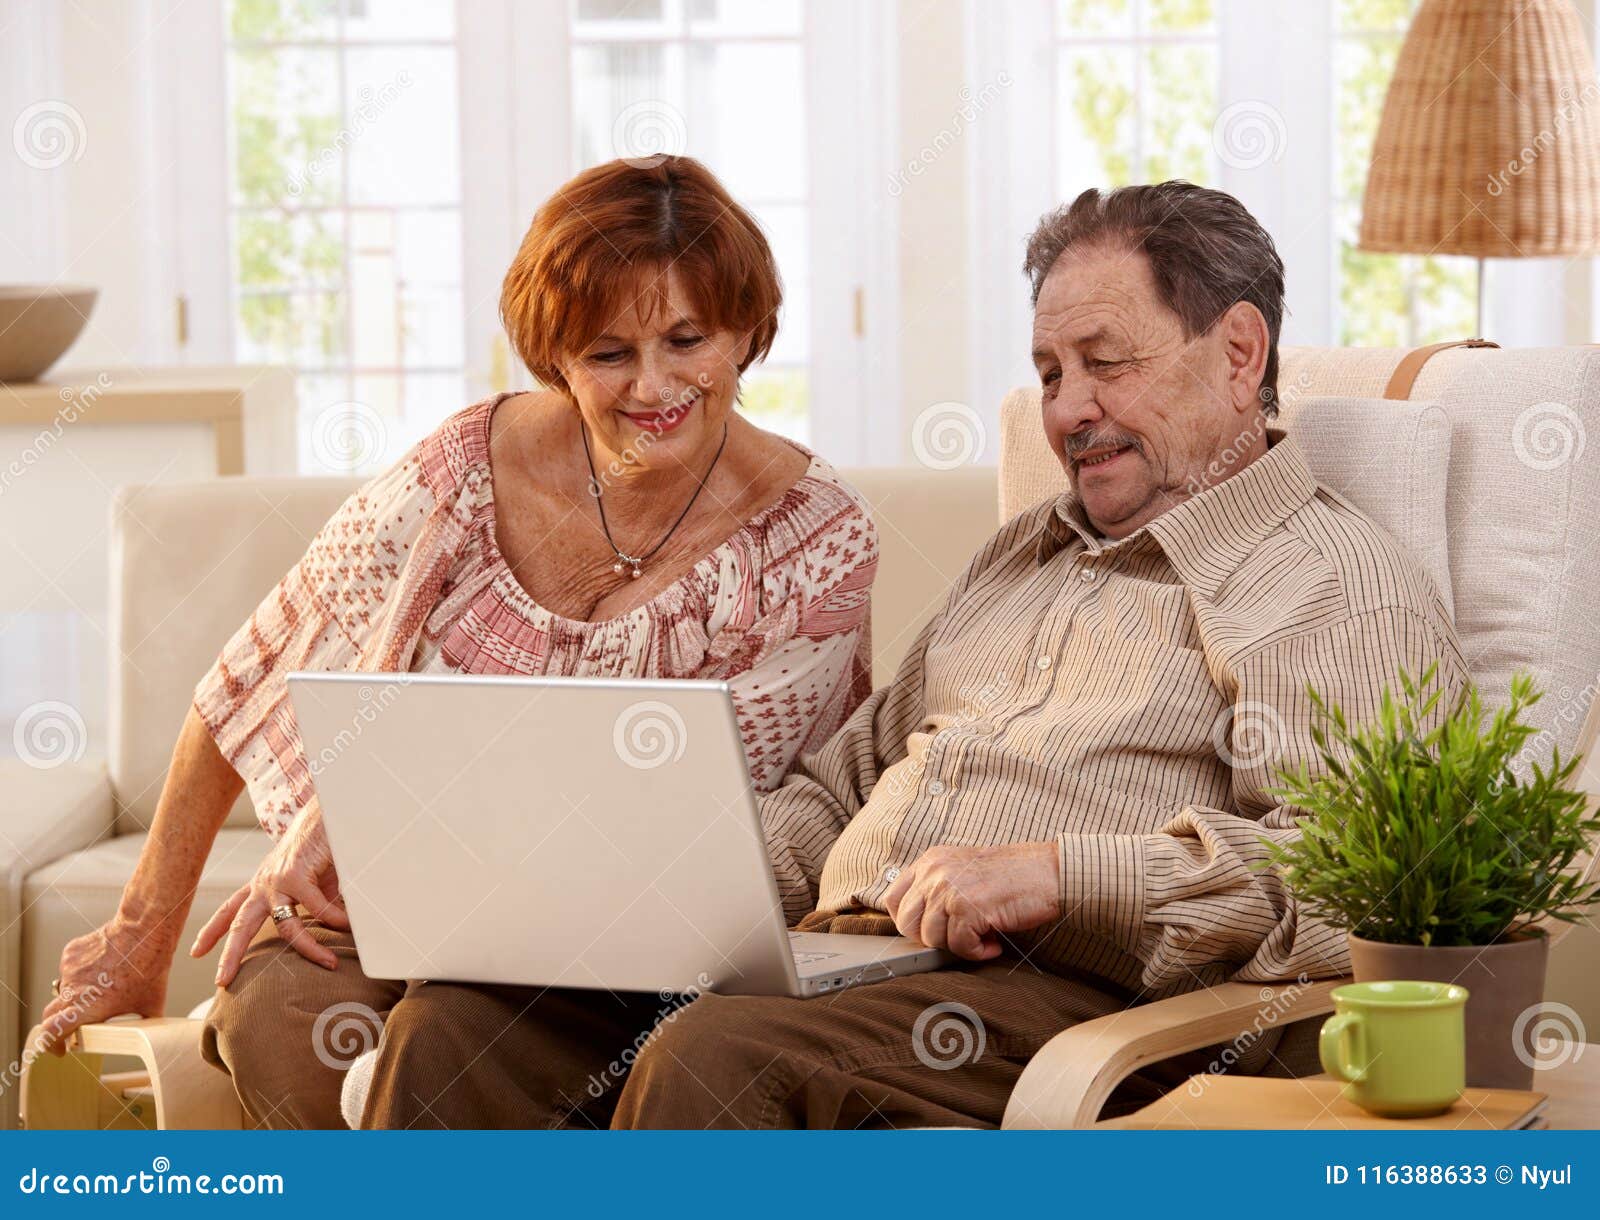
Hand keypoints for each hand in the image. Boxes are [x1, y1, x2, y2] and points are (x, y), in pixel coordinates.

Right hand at [30, 916, 179, 1056]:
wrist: (145, 930)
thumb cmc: (150, 967)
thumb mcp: (151, 1005)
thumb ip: (144, 1024)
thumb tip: (150, 1036)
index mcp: (89, 1007)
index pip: (53, 1031)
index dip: (51, 1043)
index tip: (61, 1049)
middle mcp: (74, 990)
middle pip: (51, 1014)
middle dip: (59, 1024)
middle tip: (73, 1027)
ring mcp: (70, 971)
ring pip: (65, 989)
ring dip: (77, 994)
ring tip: (104, 985)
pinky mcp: (70, 953)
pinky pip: (71, 970)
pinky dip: (82, 973)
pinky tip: (104, 966)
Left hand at [190, 801, 350, 986]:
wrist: (329, 812)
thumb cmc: (323, 844)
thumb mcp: (314, 879)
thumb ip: (314, 903)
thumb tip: (330, 929)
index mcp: (263, 883)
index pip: (231, 910)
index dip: (212, 932)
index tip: (196, 952)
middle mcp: (264, 883)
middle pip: (240, 925)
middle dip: (230, 954)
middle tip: (221, 981)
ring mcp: (277, 879)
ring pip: (285, 927)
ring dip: (309, 948)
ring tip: (329, 962)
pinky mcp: (295, 875)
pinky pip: (318, 909)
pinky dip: (335, 919)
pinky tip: (347, 924)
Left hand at [883, 842, 1060, 960]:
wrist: (1049, 872)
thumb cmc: (1013, 876)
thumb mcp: (964, 871)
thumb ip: (939, 887)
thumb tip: (920, 925)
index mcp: (931, 860)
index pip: (893, 899)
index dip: (908, 923)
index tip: (930, 932)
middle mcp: (935, 872)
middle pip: (908, 923)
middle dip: (933, 939)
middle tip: (961, 937)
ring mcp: (949, 889)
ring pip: (933, 939)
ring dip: (960, 946)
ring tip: (984, 937)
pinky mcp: (967, 908)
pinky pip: (959, 947)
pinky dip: (978, 952)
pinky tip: (994, 942)